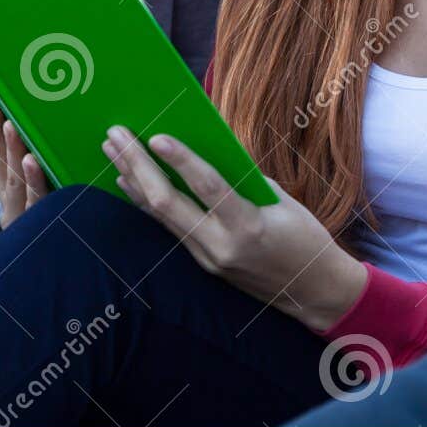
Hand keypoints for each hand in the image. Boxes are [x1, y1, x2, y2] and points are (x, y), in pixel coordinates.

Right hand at [0, 96, 46, 229]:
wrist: (34, 283)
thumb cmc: (48, 236)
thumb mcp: (38, 205)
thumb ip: (35, 177)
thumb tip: (37, 139)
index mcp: (11, 196)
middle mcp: (13, 206)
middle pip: (6, 168)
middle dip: (3, 140)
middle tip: (1, 111)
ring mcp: (25, 219)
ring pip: (19, 185)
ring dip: (17, 158)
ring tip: (16, 133)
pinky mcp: (41, 230)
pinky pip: (39, 205)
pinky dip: (34, 183)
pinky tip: (33, 165)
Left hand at [101, 126, 367, 332]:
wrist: (314, 293)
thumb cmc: (305, 238)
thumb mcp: (283, 202)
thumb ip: (243, 178)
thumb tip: (204, 150)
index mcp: (249, 226)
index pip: (208, 188)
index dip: (181, 160)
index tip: (157, 136)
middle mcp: (221, 246)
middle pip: (167, 203)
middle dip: (138, 165)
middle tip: (116, 133)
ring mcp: (207, 258)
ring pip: (160, 215)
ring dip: (134, 178)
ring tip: (112, 149)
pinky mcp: (202, 263)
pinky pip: (168, 227)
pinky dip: (147, 201)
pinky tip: (128, 180)